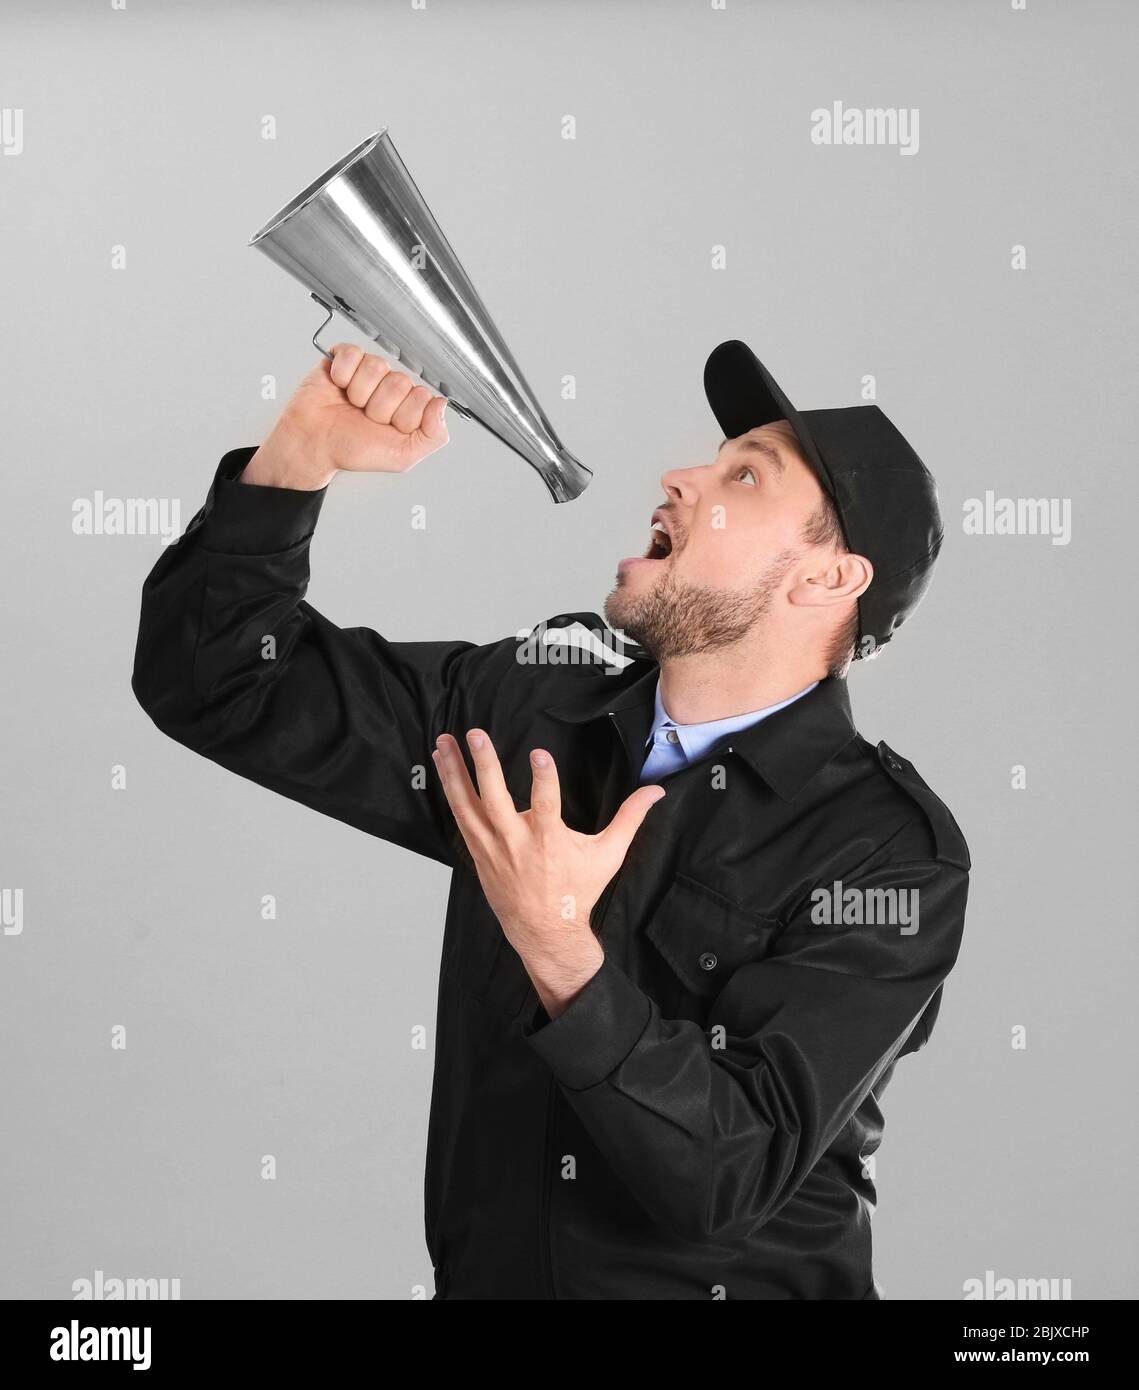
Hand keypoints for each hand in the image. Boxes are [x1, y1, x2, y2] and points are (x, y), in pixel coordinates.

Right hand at [242, 344, 449, 489]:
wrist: (314, 446)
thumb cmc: (353, 450)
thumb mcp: (402, 456)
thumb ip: (433, 436)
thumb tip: (442, 405)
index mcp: (410, 406)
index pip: (423, 397)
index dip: (402, 417)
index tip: (387, 429)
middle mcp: (392, 386)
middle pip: (400, 382)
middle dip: (379, 408)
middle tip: (365, 419)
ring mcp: (369, 371)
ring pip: (377, 368)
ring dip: (359, 393)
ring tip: (351, 405)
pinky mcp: (345, 359)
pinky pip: (352, 354)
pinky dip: (342, 374)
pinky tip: (338, 387)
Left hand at [431, 730, 665, 1016]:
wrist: (545, 932)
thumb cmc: (576, 892)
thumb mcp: (608, 855)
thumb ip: (630, 818)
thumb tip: (656, 791)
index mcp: (549, 842)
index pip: (546, 806)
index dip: (544, 779)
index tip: (539, 754)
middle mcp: (516, 844)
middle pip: (495, 800)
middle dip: (484, 765)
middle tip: (477, 735)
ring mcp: (492, 848)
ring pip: (466, 806)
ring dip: (454, 773)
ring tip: (444, 743)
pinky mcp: (478, 852)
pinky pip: (460, 816)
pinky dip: (450, 791)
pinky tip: (443, 767)